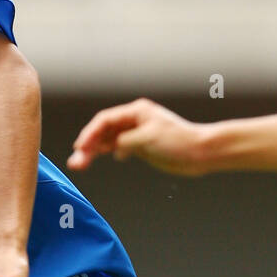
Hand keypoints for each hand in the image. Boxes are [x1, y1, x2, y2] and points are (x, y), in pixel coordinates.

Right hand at [67, 98, 210, 175]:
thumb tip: (111, 147)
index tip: (80, 148)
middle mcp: (134, 120)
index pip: (104, 120)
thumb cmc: (179, 142)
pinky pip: (118, 147)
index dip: (89, 134)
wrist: (200, 153)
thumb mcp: (149, 139)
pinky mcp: (141, 146)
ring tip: (80, 164)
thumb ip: (126, 141)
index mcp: (136, 112)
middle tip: (76, 163)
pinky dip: (109, 152)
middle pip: (103, 131)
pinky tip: (107, 158)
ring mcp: (137, 133)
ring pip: (109, 141)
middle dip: (88, 146)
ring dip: (95, 151)